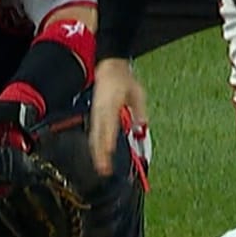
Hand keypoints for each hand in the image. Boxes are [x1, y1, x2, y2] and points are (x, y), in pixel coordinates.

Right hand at [89, 58, 147, 176]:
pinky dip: (95, 144)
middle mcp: (101, 111)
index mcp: (111, 105)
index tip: (109, 152)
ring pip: (94, 136)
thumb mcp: (138, 92)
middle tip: (104, 169)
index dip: (108, 142)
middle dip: (100, 154)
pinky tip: (98, 154)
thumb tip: (141, 126)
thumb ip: (140, 111)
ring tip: (101, 167)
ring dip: (97, 152)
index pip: (109, 127)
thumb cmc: (124, 80)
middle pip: (98, 136)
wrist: (109, 67)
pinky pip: (94, 132)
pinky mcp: (95, 114)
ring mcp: (96, 113)